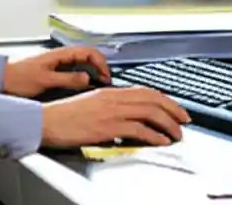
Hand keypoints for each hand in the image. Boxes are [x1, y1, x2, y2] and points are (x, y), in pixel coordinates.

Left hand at [2, 46, 110, 97]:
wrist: (0, 78)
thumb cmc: (17, 76)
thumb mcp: (45, 80)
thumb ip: (67, 78)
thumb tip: (87, 78)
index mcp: (60, 54)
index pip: (89, 52)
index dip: (101, 63)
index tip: (105, 76)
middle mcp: (60, 56)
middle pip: (88, 57)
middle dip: (100, 68)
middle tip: (106, 82)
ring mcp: (56, 63)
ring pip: (81, 64)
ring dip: (92, 73)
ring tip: (97, 86)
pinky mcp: (52, 71)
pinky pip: (73, 71)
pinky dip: (82, 78)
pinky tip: (82, 88)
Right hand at [41, 86, 190, 147]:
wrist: (47, 121)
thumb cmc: (65, 116)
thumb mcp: (92, 104)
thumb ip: (111, 107)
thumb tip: (128, 118)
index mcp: (110, 92)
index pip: (145, 91)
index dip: (165, 100)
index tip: (176, 109)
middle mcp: (114, 98)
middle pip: (153, 99)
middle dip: (173, 110)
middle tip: (184, 120)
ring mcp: (111, 111)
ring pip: (150, 112)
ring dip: (168, 124)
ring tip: (176, 134)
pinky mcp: (108, 126)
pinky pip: (138, 129)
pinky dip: (154, 135)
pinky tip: (160, 141)